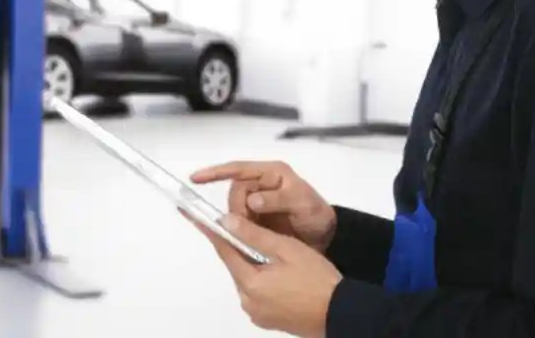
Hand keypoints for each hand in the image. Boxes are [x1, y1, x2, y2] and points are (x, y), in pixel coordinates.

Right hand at [191, 160, 336, 253]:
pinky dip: (240, 231)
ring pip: (235, 210)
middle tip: (247, 228)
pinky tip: (246, 239)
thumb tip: (252, 200)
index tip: (196, 179)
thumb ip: (278, 200)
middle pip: (234, 194)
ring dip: (239, 223)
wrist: (328, 238)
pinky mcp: (256, 220)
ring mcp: (257, 202)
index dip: (216, 172)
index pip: (238, 169)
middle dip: (236, 211)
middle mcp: (261, 184)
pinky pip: (240, 223)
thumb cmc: (317, 215)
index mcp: (271, 173)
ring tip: (253, 235)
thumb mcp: (303, 204)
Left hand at [192, 212, 342, 336]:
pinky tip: (281, 273)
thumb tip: (225, 221)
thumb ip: (255, 235)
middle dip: (242, 247)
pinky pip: (258, 293)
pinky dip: (263, 279)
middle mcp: (248, 301)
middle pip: (237, 265)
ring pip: (248, 278)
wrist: (343, 313)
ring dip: (255, 264)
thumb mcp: (288, 249)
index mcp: (250, 283)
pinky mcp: (268, 320)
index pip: (224, 250)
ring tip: (276, 254)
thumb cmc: (317, 278)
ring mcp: (257, 314)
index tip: (191, 213)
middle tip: (252, 230)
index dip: (211, 230)